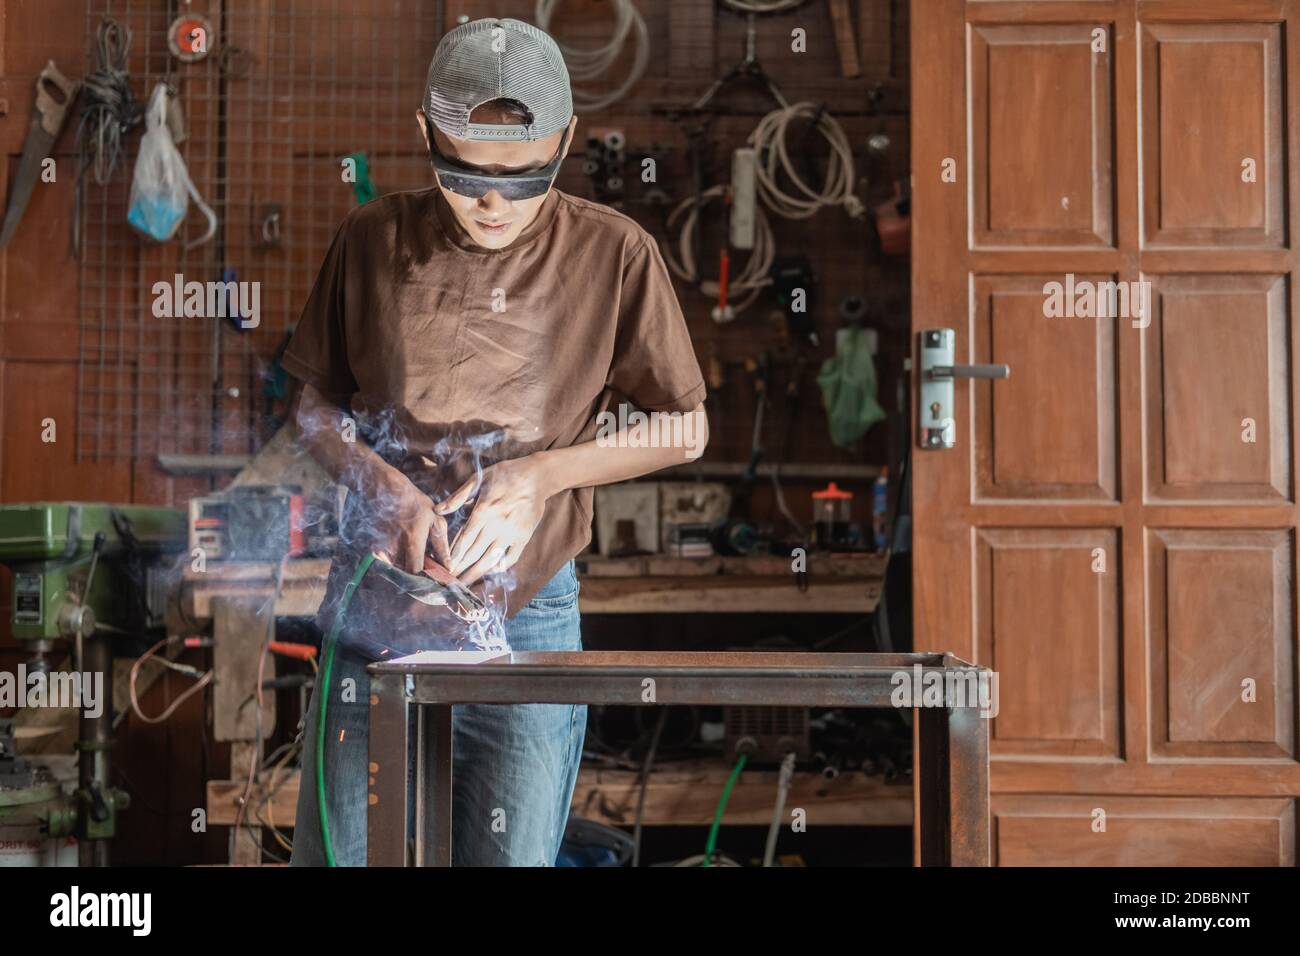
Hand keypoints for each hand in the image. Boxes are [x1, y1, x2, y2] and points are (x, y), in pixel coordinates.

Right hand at [372, 476, 451, 572]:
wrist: (385, 489)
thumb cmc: (414, 502)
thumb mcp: (435, 519)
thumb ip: (441, 545)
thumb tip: (449, 566)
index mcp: (412, 539)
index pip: (416, 572)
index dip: (426, 579)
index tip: (435, 579)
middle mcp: (395, 546)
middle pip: (406, 573)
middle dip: (418, 574)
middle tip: (428, 567)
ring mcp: (382, 547)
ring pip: (399, 568)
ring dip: (408, 566)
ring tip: (416, 553)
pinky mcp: (375, 547)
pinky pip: (389, 561)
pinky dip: (398, 559)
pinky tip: (404, 548)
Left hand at [436, 456, 552, 584]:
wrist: (537, 476)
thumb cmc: (505, 474)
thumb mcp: (479, 479)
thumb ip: (458, 496)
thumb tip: (438, 510)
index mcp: (483, 511)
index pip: (464, 540)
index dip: (453, 556)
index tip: (443, 568)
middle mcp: (496, 526)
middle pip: (474, 553)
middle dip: (460, 569)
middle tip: (448, 582)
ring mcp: (511, 533)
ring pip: (490, 559)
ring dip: (476, 573)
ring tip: (464, 584)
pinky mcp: (524, 537)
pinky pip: (511, 557)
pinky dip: (500, 567)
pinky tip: (490, 571)